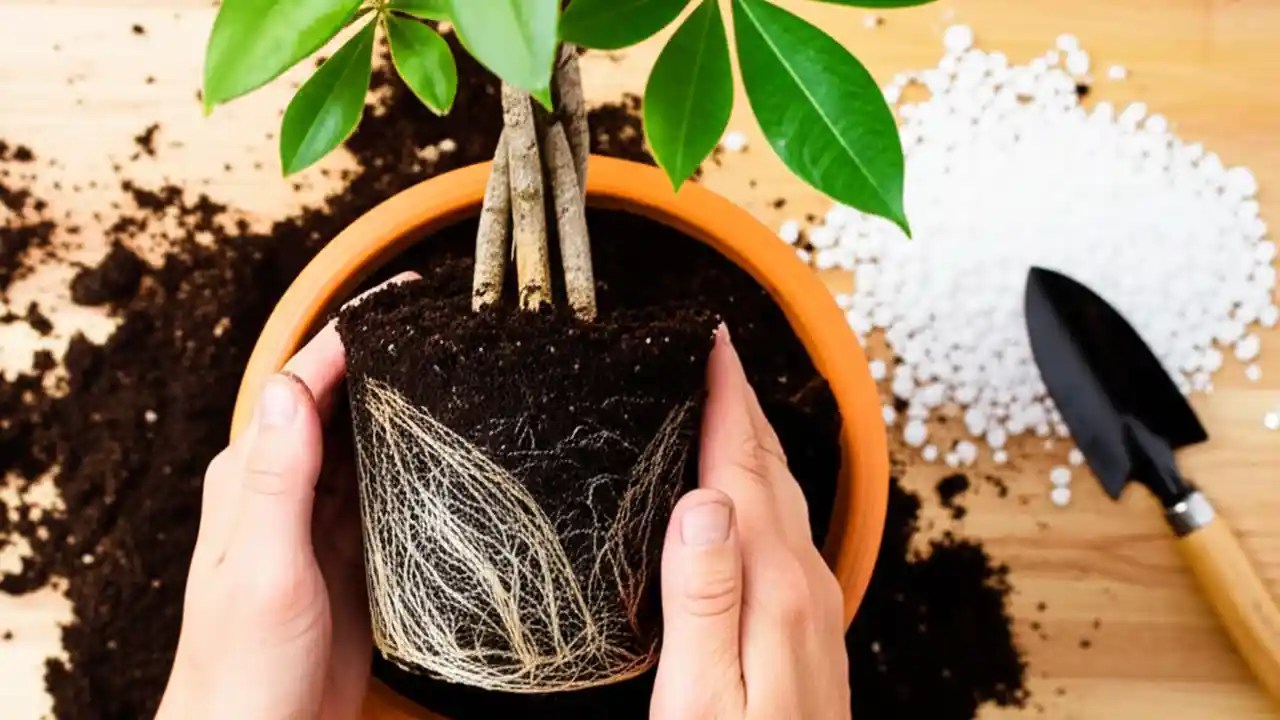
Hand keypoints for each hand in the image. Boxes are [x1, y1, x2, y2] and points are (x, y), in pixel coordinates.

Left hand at [158, 274, 414, 719]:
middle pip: (340, 404)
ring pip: (369, 444)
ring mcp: (323, 520)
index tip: (403, 302)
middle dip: (388, 362)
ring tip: (464, 372)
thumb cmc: (244, 666)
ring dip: (406, 409)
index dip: (352, 336)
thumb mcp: (264, 568)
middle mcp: (287, 487)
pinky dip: (416, 464)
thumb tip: (286, 381)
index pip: (303, 383)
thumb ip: (275, 479)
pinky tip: (452, 449)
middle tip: (451, 330)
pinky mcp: (355, 552)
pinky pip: (388, 491)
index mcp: (253, 475)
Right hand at [651, 327, 849, 719]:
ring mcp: (812, 606)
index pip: (744, 468)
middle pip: (772, 472)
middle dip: (746, 407)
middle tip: (717, 356)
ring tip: (731, 406)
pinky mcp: (807, 627)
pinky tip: (749, 496)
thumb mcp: (698, 692)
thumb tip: (704, 496)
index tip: (713, 346)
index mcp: (773, 585)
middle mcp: (803, 584)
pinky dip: (765, 490)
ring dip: (758, 444)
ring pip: (784, 498)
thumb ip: (703, 594)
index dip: (728, 402)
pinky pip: (787, 531)